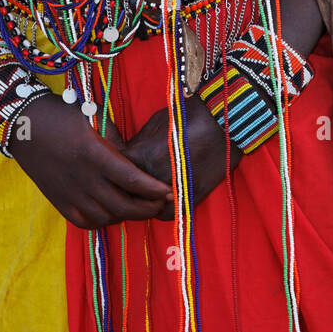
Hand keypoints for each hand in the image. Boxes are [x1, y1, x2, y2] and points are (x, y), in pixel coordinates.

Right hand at [8, 92, 173, 229]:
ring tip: (138, 206)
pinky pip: (86, 222)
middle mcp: (82, 177)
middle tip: (161, 204)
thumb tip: (134, 162)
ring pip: (107, 217)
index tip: (169, 192)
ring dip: (126, 215)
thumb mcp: (92, 120)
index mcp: (93, 153)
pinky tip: (111, 213)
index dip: (153, 190)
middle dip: (147, 208)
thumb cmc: (62, 114)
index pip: (131, 179)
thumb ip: (115, 142)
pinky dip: (103, 221)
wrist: (23, 124)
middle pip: (123, 205)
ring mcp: (69, 193)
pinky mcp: (58, 201)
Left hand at [123, 98, 242, 219]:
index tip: (113, 168)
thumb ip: (137, 144)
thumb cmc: (186, 117)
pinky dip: (159, 209)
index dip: (112, 170)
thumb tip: (125, 156)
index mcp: (141, 156)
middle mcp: (153, 177)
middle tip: (123, 183)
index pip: (114, 172)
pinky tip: (159, 199)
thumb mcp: (154, 124)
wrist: (221, 122)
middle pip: (127, 193)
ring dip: (141, 201)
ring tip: (141, 192)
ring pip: (144, 208)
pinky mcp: (188, 200)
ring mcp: (171, 191)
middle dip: (124, 188)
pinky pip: (164, 214)